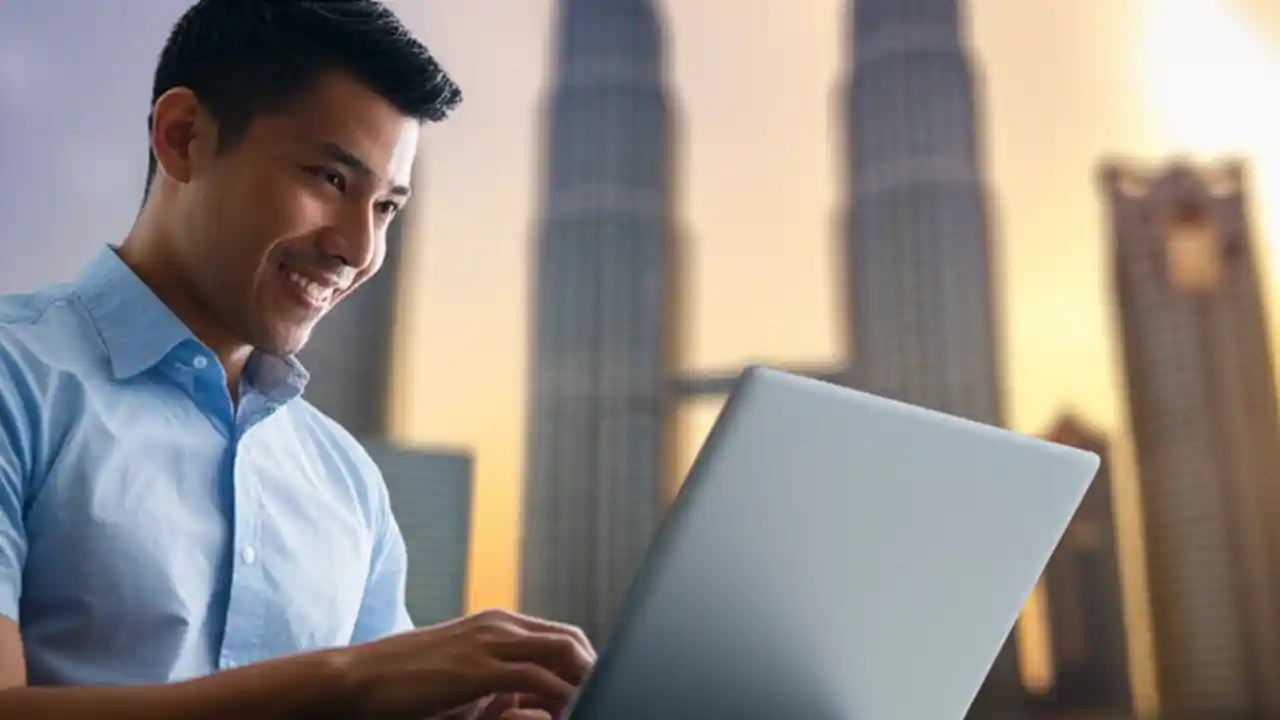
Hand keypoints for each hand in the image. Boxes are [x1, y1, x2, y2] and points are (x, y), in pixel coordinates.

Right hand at [336, 609, 595, 719]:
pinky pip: (539, 681)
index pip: (561, 638)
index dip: (586, 664)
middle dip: (595, 672)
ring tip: (600, 705)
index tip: (600, 690)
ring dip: (586, 684)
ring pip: (563, 656)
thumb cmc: (404, 687)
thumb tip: (530, 708)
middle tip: (610, 698)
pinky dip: (564, 697)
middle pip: (571, 642)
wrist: (353, 681)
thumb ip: (500, 688)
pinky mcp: (478, 668)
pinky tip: (572, 714)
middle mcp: (499, 625)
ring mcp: (489, 642)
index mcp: (497, 625)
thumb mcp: (462, 682)